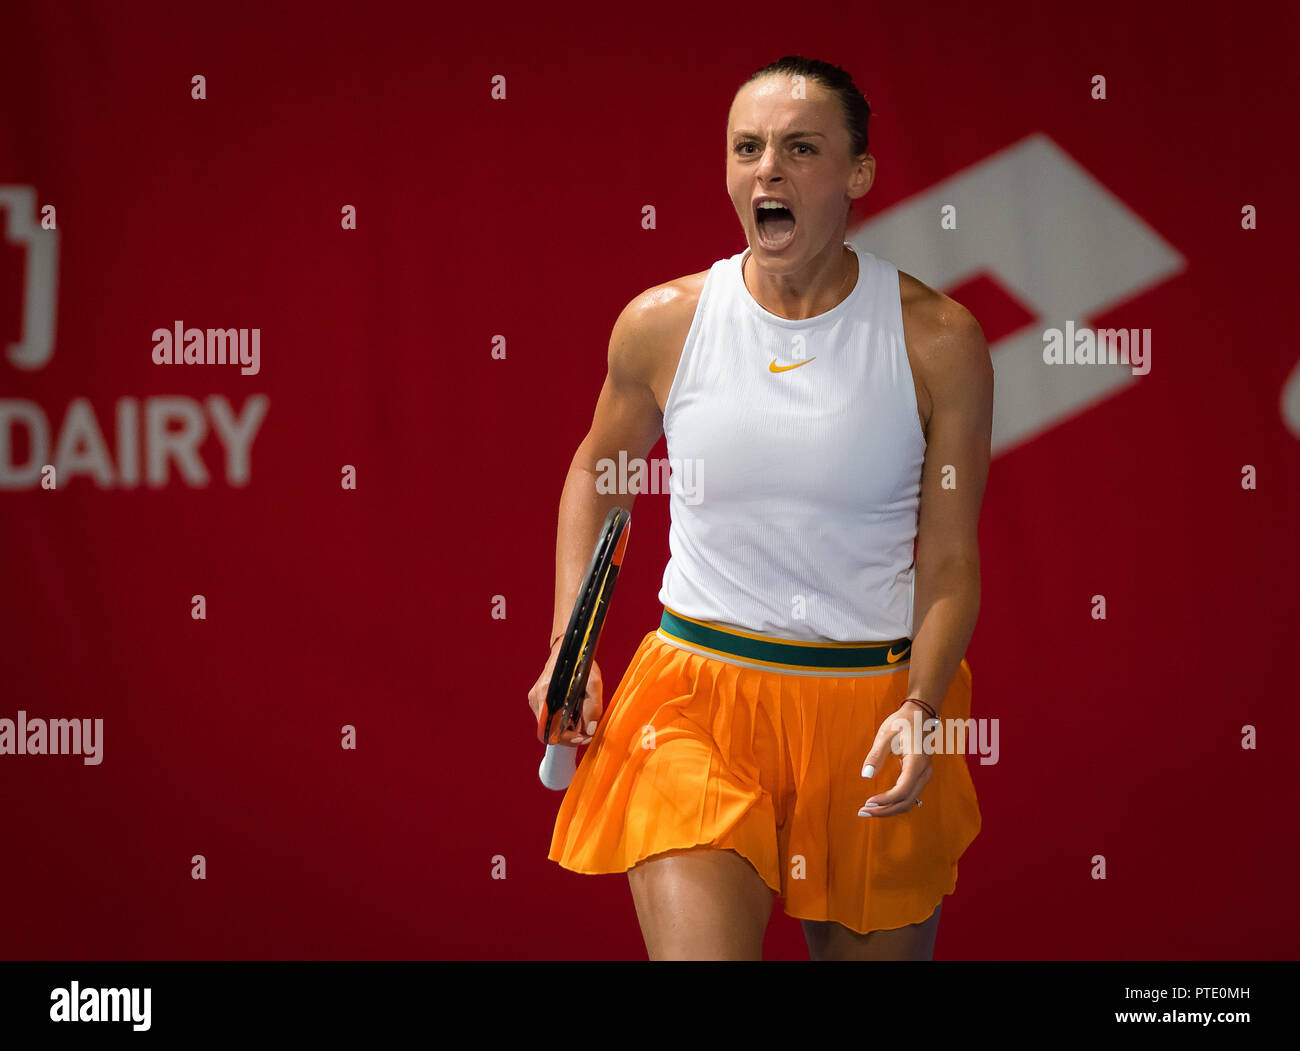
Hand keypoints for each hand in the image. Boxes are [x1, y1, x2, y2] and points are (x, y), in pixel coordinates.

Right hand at [527, 637, 603, 746]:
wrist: (568, 647)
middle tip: (585, 731)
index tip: (583, 737)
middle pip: (549, 731)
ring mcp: (534, 698)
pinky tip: (571, 712)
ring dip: (564, 727)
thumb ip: (594, 707)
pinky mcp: (536, 698)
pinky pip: (546, 717)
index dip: (568, 739)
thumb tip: (590, 729)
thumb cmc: (580, 662)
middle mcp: (537, 698)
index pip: (550, 732)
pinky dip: (559, 719)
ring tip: (580, 719)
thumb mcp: (594, 682)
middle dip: (568, 735)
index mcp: (547, 694)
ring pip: (548, 725)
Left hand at [858, 701, 932, 816]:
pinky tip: (880, 804)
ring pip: (909, 801)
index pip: (903, 790)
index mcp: (917, 762)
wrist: (920, 714)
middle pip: (907, 801)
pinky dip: (895, 803)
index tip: (868, 802)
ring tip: (869, 810)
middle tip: (863, 811)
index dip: (886, 800)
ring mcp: (924, 775)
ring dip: (889, 809)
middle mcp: (924, 772)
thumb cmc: (902, 721)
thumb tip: (866, 775)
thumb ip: (876, 755)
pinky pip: (909, 795)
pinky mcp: (920, 776)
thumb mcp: (885, 734)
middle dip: (885, 810)